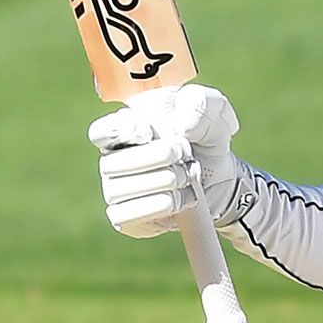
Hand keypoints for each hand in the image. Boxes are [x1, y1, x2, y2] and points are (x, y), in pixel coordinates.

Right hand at [88, 84, 242, 237]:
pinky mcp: (127, 218)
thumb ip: (198, 104)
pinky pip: (126, 215)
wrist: (222, 176)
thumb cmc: (207, 137)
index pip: (100, 132)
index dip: (120, 133)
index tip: (147, 132)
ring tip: (189, 175)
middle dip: (156, 157)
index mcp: (125, 128)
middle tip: (185, 154)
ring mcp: (116, 191)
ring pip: (121, 189)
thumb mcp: (213, 110)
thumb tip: (180, 125)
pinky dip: (161, 206)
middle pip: (112, 163)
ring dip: (164, 181)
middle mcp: (113, 160)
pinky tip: (183, 198)